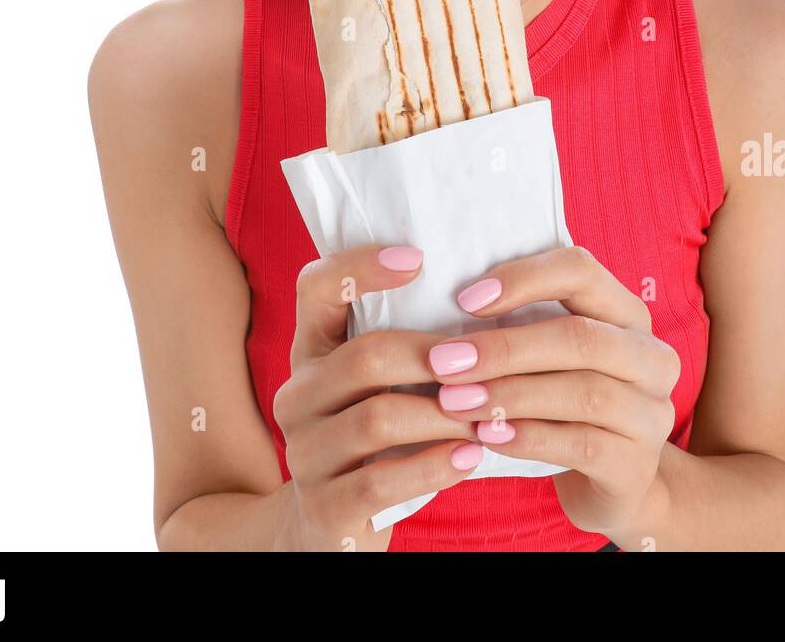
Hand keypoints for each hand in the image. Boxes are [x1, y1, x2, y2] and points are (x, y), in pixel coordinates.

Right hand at [273, 243, 487, 551]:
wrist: (329, 525)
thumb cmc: (376, 437)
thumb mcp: (377, 384)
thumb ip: (404, 342)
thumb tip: (483, 293)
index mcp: (311, 353)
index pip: (315, 287)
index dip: (360, 266)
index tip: (418, 260)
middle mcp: (297, 396)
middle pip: (364, 357)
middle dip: (431, 357)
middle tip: (483, 361)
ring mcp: (304, 454)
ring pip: (377, 419)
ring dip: (444, 415)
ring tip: (488, 414)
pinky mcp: (324, 509)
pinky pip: (382, 481)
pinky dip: (435, 466)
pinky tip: (472, 456)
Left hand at [429, 245, 680, 541]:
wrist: (614, 483)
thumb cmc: (568, 404)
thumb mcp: (555, 357)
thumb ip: (525, 324)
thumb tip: (455, 301)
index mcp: (628, 314)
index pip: (582, 271)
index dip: (524, 279)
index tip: (466, 300)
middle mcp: (652, 357)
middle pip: (581, 337)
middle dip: (506, 347)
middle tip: (445, 361)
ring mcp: (652, 414)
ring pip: (583, 393)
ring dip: (511, 394)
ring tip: (456, 400)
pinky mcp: (637, 465)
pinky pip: (582, 445)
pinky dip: (530, 437)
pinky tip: (488, 435)